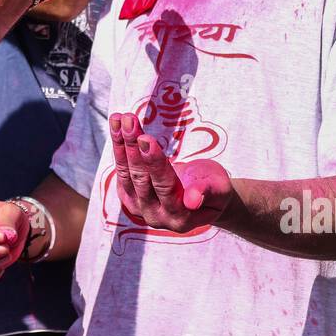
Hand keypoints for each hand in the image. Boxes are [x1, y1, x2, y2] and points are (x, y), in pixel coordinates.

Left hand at [109, 112, 233, 233]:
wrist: (203, 197)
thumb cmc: (214, 187)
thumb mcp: (218, 188)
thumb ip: (206, 192)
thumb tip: (192, 201)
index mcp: (180, 217)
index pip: (164, 186)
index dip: (154, 163)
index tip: (145, 139)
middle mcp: (156, 217)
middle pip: (141, 179)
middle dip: (134, 147)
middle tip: (128, 120)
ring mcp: (140, 209)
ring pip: (127, 174)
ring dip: (121, 144)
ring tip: (118, 119)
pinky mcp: (130, 198)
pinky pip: (122, 171)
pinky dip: (119, 148)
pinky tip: (117, 126)